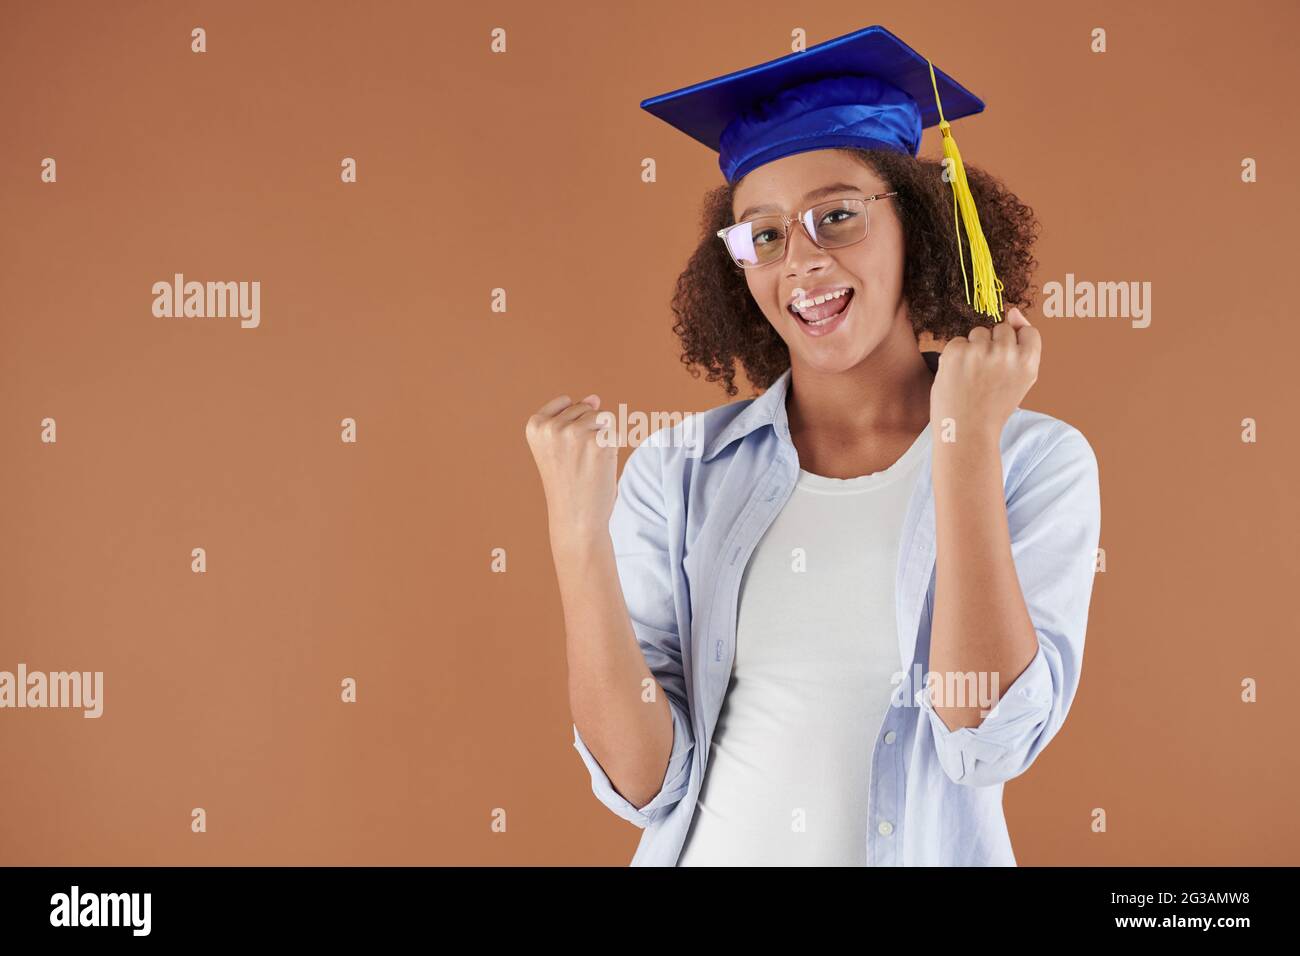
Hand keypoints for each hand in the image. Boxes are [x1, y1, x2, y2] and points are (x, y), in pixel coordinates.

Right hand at [524, 393, 618, 548]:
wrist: (576, 517)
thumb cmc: (569, 482)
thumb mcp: (559, 446)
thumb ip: (572, 417)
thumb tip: (594, 397)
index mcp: (535, 425)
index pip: (568, 403)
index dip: (574, 426)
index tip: (565, 451)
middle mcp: (551, 427)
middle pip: (587, 408)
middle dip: (590, 431)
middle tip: (579, 460)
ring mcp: (574, 433)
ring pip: (603, 417)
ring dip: (603, 439)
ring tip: (589, 462)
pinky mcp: (598, 442)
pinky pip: (615, 431)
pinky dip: (613, 447)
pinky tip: (600, 465)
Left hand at [929, 307, 1039, 439]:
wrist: (966, 431)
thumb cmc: (994, 405)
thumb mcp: (1020, 378)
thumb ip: (1024, 343)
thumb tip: (1014, 311)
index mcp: (1029, 361)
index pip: (1027, 332)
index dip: (1015, 346)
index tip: (1006, 365)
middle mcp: (1007, 354)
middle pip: (1001, 329)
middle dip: (993, 347)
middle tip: (987, 377)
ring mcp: (980, 352)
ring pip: (979, 332)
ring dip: (974, 349)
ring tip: (972, 377)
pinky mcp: (956, 352)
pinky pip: (958, 342)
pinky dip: (956, 357)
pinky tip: (958, 377)